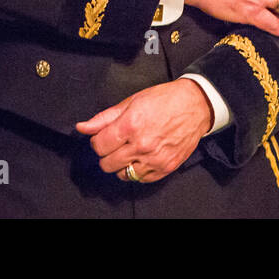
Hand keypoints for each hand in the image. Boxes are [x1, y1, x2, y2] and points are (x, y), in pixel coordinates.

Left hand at [75, 79, 212, 182]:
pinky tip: (141, 157)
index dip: (97, 141)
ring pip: (122, 174)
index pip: (98, 146)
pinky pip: (141, 179)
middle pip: (107, 164)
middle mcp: (141, 145)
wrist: (195, 105)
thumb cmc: (164, 100)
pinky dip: (137, 170)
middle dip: (107, 154)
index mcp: (130, 125)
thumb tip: (82, 128)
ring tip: (129, 150)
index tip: (103, 137)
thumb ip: (104, 118)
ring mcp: (154, 159)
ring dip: (121, 164)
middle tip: (116, 144)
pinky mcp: (165, 168)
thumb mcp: (131, 102)